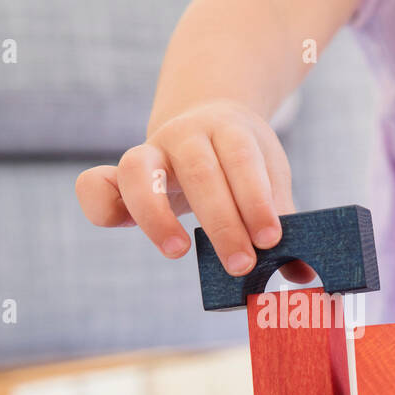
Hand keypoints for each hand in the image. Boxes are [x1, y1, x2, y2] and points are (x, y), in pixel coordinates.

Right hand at [76, 98, 311, 279]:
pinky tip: (121, 229)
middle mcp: (185, 134)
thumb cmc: (245, 164)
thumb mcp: (270, 178)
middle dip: (222, 221)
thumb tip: (299, 274)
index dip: (256, 200)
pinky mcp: (121, 176)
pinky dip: (100, 206)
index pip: (242, 160)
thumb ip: (280, 220)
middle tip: (241, 264)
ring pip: (138, 170)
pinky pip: (95, 185)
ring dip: (156, 215)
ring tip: (179, 250)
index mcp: (230, 130)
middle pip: (199, 172)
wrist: (209, 121)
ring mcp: (149, 151)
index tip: (271, 238)